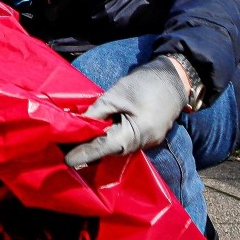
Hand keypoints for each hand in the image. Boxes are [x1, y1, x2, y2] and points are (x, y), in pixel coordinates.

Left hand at [65, 58, 187, 167]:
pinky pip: (123, 142)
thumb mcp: (116, 95)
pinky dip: (109, 139)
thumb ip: (96, 112)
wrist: (175, 79)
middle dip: (88, 150)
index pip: (103, 148)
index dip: (84, 153)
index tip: (67, 160)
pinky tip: (96, 134)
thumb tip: (77, 124)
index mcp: (134, 134)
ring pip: (116, 148)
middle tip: (65, 147)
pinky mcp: (146, 137)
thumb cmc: (146, 84)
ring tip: (76, 141)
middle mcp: (140, 144)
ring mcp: (146, 143)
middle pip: (108, 151)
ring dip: (98, 145)